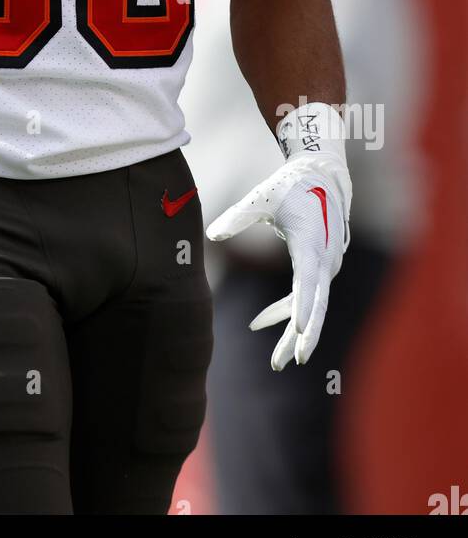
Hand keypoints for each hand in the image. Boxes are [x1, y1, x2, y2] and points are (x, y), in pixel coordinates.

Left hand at [206, 151, 350, 370]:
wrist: (322, 175)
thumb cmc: (290, 186)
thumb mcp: (262, 198)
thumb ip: (237, 216)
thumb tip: (211, 234)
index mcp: (311, 242)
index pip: (307, 282)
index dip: (302, 307)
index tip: (298, 332)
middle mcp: (324, 258)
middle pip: (316, 305)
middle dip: (303, 336)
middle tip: (289, 362)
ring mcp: (327, 264)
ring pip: (312, 305)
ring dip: (294, 331)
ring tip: (276, 361)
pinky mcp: (322, 266)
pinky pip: (306, 295)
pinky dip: (288, 310)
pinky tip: (260, 323)